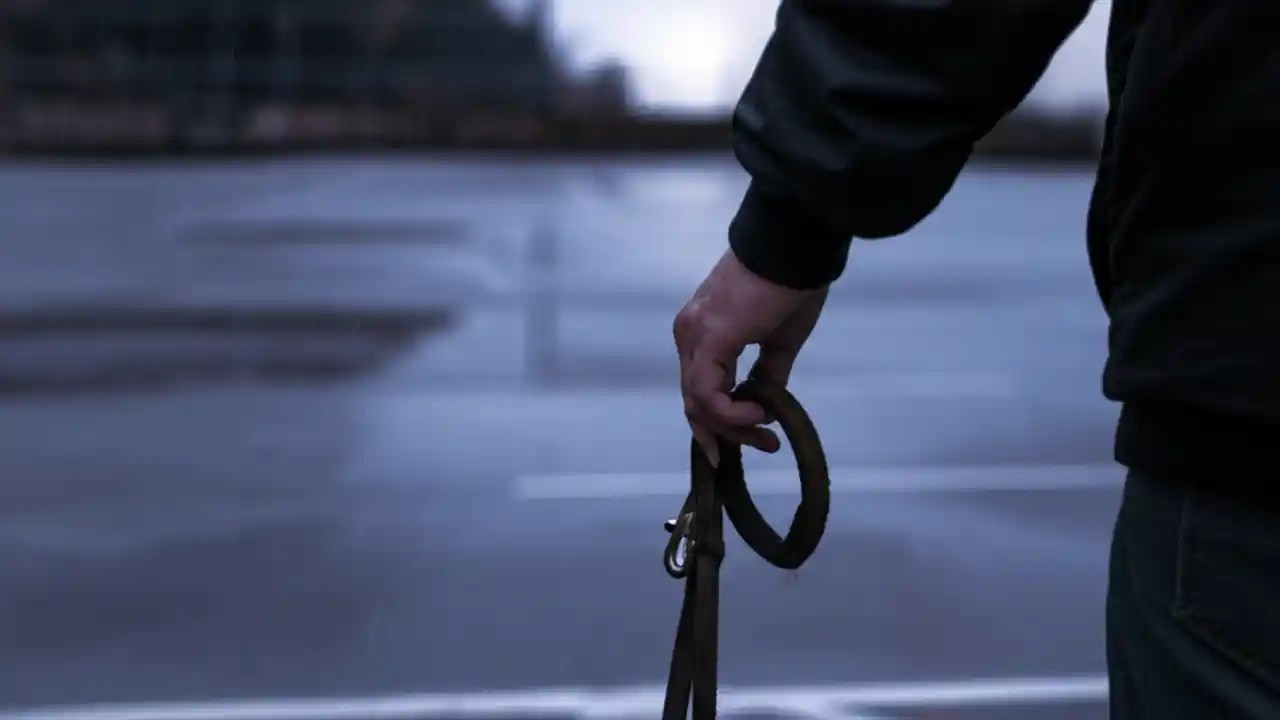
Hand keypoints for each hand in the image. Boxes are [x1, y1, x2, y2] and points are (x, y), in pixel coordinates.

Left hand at [673, 249, 828, 466]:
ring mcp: (693, 336)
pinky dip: (732, 413)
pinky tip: (760, 412)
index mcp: (702, 331)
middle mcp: (688, 334)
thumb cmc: (792, 282)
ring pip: (697, 403)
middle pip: (694, 401)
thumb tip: (767, 407)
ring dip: (734, 427)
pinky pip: (707, 393)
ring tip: (766, 434)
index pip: (698, 387)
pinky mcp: (708, 339)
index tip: (752, 438)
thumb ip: (769, 373)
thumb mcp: (780, 339)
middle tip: (764, 446)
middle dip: (727, 433)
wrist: (795, 244)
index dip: (718, 421)